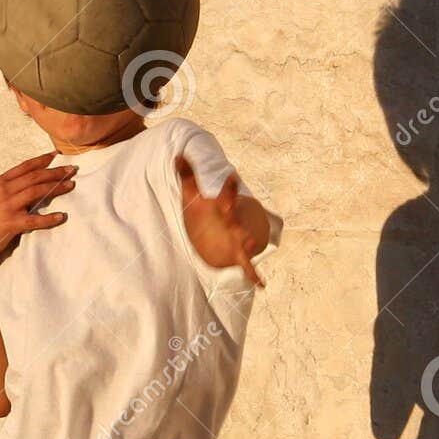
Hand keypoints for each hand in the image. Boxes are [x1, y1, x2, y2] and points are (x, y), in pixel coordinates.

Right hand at [0, 151, 75, 270]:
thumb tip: (28, 183)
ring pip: (37, 192)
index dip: (42, 160)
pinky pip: (35, 220)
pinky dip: (49, 218)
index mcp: (0, 183)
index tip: (56, 155)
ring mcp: (8, 206)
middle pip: (35, 177)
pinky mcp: (12, 224)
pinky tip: (62, 216)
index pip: (25, 167)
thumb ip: (8, 189)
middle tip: (72, 169)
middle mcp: (4, 191)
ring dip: (56, 188)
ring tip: (71, 185)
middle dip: (55, 171)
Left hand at [176, 156, 266, 286]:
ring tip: (252, 244)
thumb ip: (187, 174)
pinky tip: (261, 285)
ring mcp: (236, 238)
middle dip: (237, 216)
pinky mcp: (236, 254)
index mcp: (221, 206)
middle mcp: (231, 221)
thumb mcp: (192, 195)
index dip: (229, 186)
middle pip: (234, 217)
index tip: (233, 175)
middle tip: (239, 209)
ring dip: (248, 242)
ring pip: (243, 239)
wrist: (213, 231)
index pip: (226, 194)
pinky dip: (254, 275)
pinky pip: (247, 266)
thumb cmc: (200, 212)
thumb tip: (177, 154)